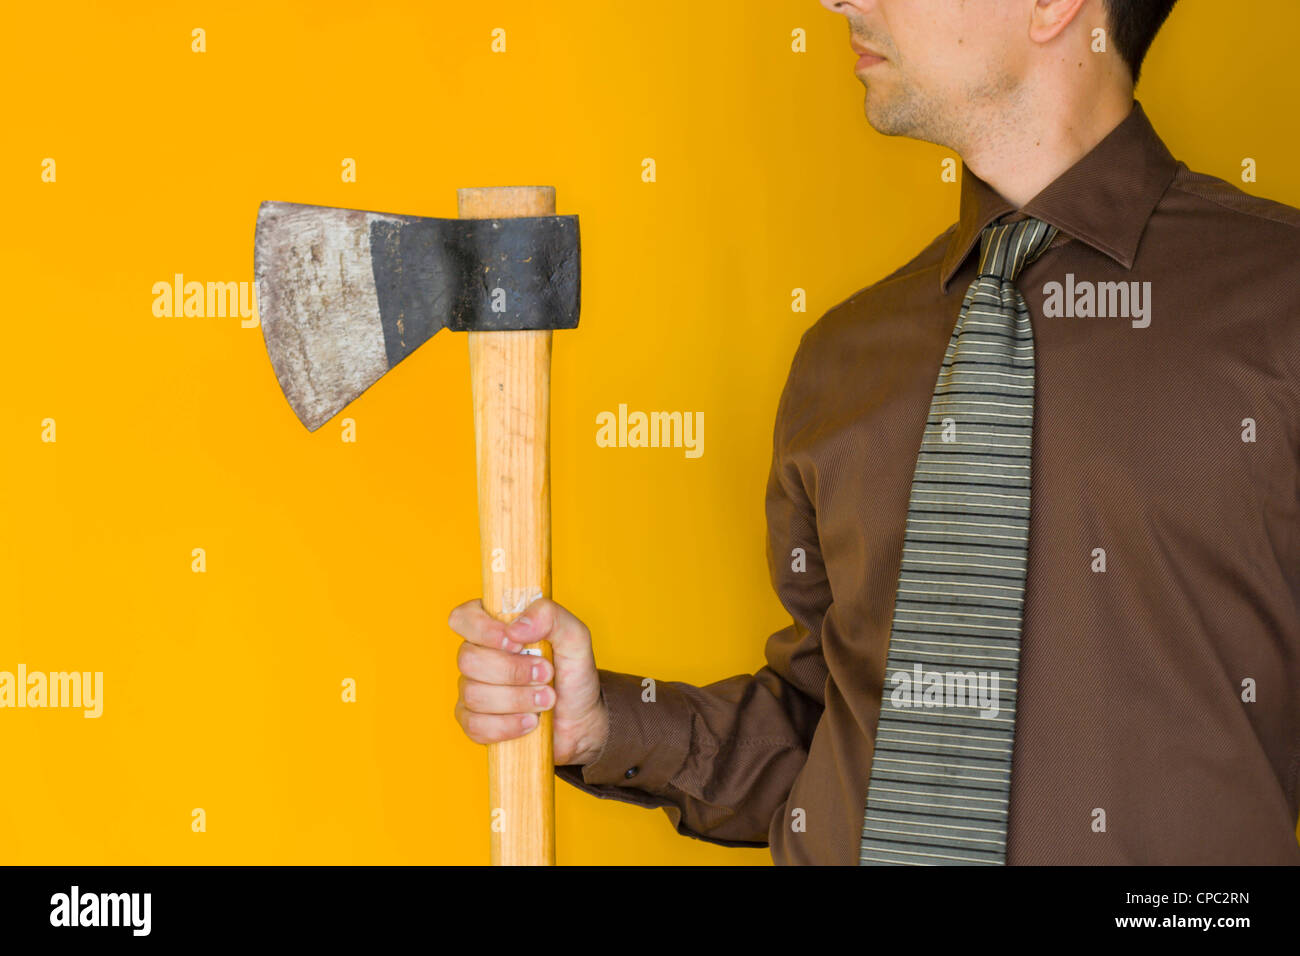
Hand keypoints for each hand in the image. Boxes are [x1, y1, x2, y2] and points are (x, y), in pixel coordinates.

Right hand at [448, 597, 607, 766]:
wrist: (582, 720)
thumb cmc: (573, 674)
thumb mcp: (575, 638)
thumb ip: (550, 616)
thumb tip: (515, 628)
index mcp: (495, 626)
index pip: (463, 618)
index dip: (484, 630)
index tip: (517, 643)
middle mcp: (478, 655)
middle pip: (468, 659)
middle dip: (513, 671)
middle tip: (546, 675)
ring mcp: (472, 689)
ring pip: (473, 694)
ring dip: (517, 699)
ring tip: (547, 699)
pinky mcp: (474, 722)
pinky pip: (474, 725)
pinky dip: (508, 725)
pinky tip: (530, 721)